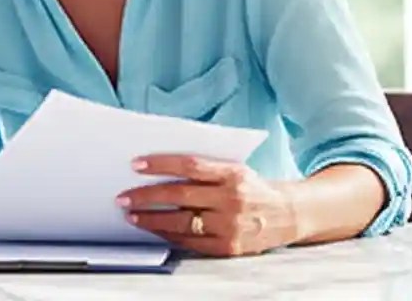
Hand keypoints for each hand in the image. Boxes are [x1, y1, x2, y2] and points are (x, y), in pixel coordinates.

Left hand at [117, 155, 299, 256]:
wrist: (288, 214)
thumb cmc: (252, 187)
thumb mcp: (235, 168)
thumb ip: (204, 168)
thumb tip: (159, 167)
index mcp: (233, 174)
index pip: (190, 166)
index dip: (161, 164)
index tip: (135, 164)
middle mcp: (232, 199)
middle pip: (180, 196)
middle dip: (146, 197)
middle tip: (123, 197)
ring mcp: (231, 225)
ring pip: (181, 223)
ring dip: (152, 220)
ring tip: (132, 216)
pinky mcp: (229, 247)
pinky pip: (191, 242)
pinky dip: (169, 236)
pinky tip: (155, 231)